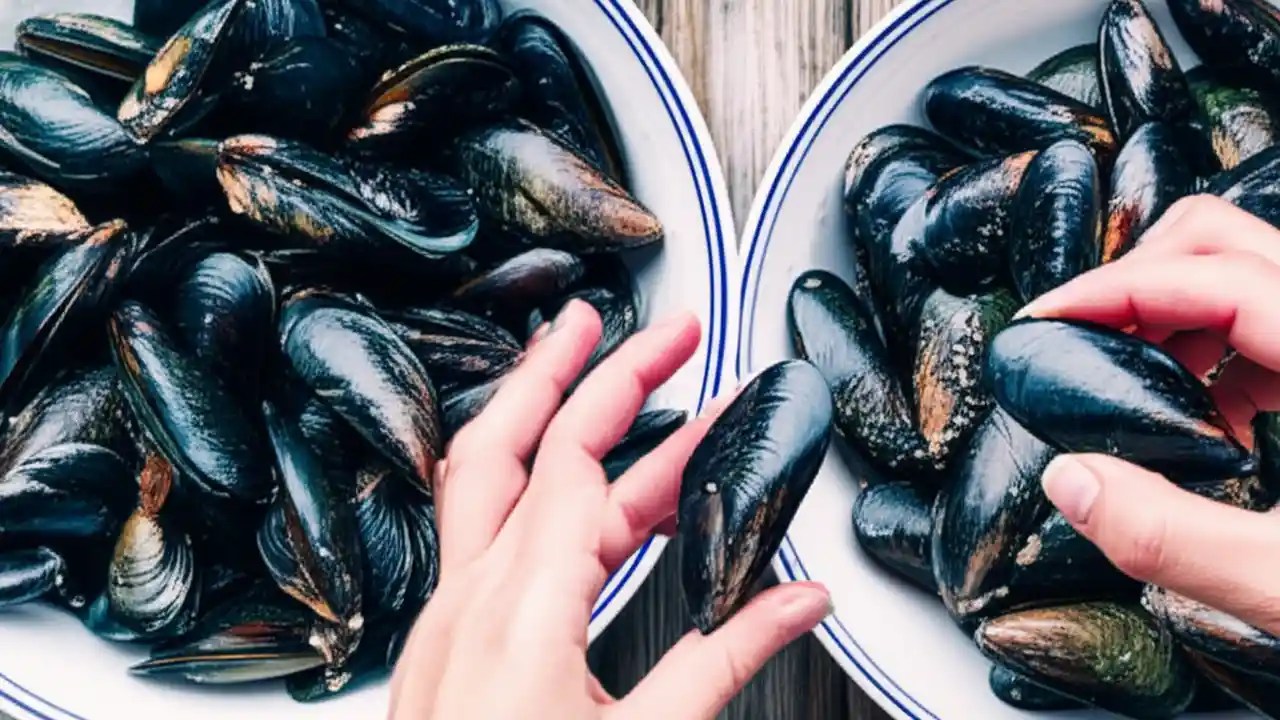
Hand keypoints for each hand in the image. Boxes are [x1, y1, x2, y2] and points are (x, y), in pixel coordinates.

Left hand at [386, 299, 831, 719]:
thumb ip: (721, 661)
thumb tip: (796, 603)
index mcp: (519, 614)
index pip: (575, 463)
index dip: (630, 392)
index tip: (682, 349)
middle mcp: (469, 601)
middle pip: (507, 446)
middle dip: (566, 371)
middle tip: (619, 323)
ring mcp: (448, 619)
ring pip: (486, 486)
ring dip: (545, 423)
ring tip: (606, 383)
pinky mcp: (449, 643)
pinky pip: (484, 537)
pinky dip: (532, 494)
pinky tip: (572, 494)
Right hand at [1018, 195, 1279, 634]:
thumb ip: (1176, 535)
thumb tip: (1073, 481)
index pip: (1211, 274)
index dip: (1112, 287)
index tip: (1045, 322)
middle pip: (1225, 242)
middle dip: (1135, 278)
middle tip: (1074, 341)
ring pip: (1242, 277)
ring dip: (1167, 316)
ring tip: (1121, 386)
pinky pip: (1264, 332)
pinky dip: (1207, 357)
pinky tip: (1193, 425)